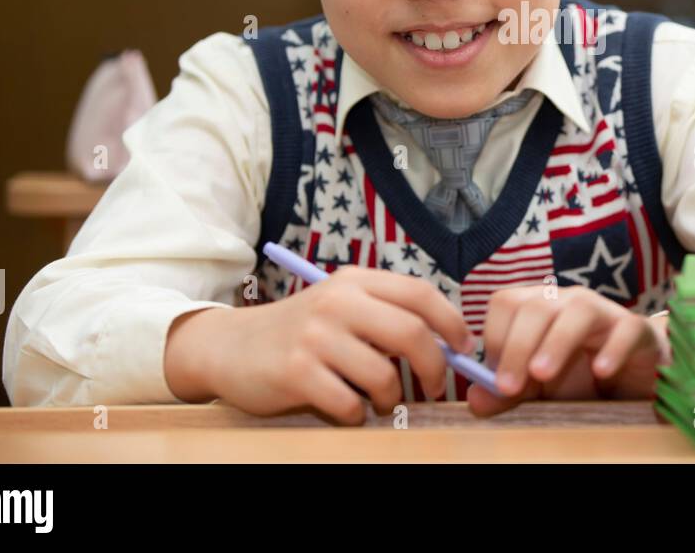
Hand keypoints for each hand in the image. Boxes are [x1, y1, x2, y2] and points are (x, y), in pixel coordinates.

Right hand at [164, 266, 473, 422]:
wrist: (231, 346)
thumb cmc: (301, 331)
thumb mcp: (341, 304)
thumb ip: (386, 313)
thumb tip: (448, 343)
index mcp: (355, 281)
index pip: (420, 294)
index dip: (452, 323)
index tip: (463, 348)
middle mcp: (337, 302)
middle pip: (411, 334)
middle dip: (434, 367)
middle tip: (436, 385)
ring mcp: (315, 337)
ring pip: (383, 375)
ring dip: (392, 398)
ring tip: (382, 401)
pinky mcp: (296, 372)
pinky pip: (350, 403)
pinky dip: (358, 414)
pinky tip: (349, 408)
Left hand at [467, 285, 668, 416]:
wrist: (633, 379)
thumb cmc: (580, 377)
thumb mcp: (538, 389)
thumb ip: (507, 393)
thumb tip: (475, 401)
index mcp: (538, 307)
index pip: (506, 303)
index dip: (494, 337)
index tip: (492, 378)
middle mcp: (568, 301)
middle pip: (537, 306)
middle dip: (517, 345)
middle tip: (509, 386)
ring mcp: (605, 311)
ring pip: (579, 310)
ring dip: (557, 341)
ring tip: (543, 374)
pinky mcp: (637, 329)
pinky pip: (626, 329)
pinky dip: (613, 349)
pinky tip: (601, 373)